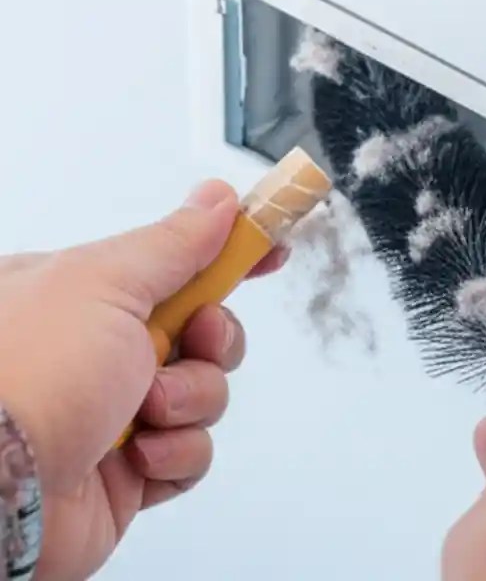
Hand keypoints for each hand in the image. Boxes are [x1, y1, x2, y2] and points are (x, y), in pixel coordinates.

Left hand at [0, 180, 286, 579]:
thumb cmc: (23, 377)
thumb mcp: (103, 281)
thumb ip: (172, 242)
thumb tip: (217, 200)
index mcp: (77, 295)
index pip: (170, 262)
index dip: (228, 255)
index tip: (272, 250)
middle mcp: (93, 351)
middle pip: (201, 328)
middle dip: (212, 337)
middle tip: (194, 337)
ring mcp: (110, 412)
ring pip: (203, 392)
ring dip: (190, 399)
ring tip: (147, 409)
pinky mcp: (127, 471)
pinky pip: (191, 453)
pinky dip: (176, 453)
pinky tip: (139, 455)